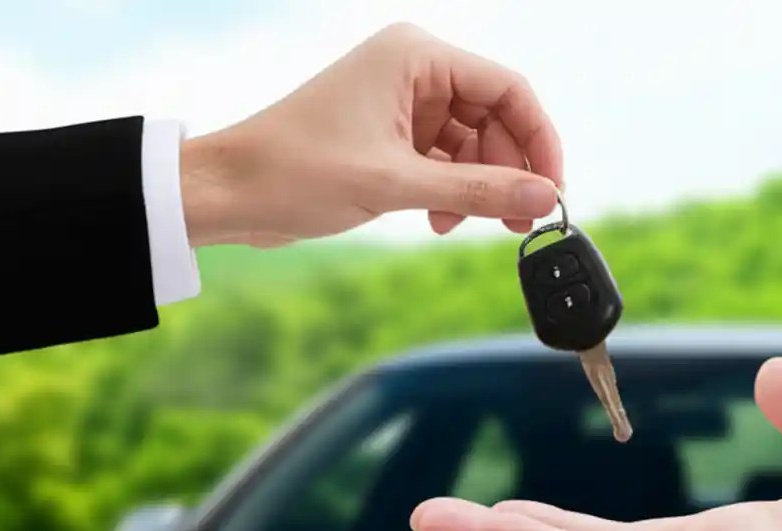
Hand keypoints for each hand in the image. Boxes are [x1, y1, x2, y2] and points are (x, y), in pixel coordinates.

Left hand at [180, 22, 562, 247]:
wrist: (230, 193)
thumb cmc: (295, 172)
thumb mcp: (397, 185)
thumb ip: (479, 192)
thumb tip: (544, 199)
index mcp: (415, 56)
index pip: (508, 89)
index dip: (538, 140)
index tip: (552, 189)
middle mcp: (413, 70)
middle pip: (494, 118)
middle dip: (506, 171)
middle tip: (515, 220)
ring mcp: (402, 102)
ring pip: (472, 144)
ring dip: (476, 188)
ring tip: (460, 223)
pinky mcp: (390, 134)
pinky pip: (445, 159)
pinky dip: (450, 191)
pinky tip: (439, 219)